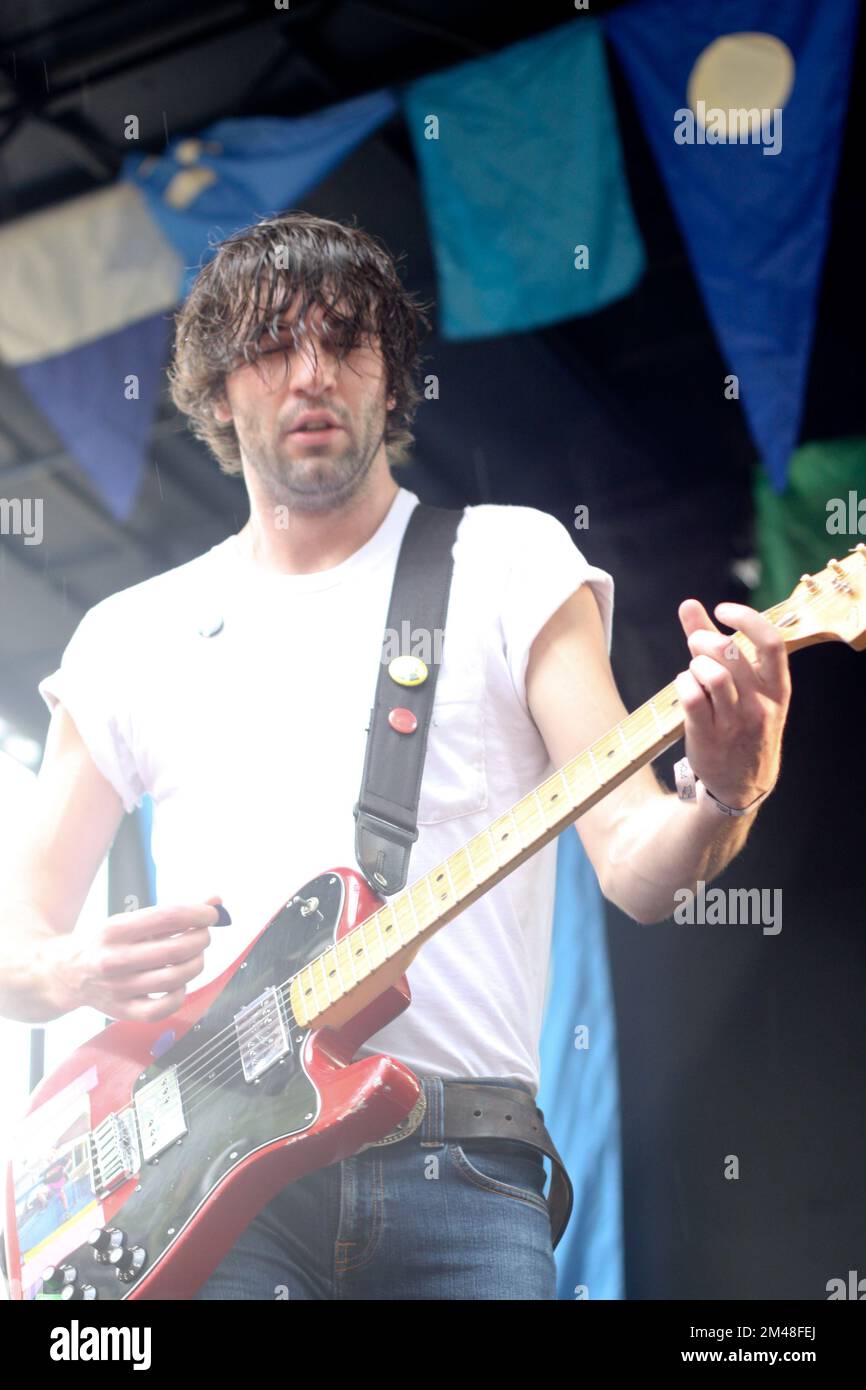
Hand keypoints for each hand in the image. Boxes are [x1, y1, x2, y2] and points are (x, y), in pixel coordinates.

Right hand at [49, 897, 224, 1021]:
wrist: (65, 973)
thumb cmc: (106, 943)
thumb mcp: (131, 921)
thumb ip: (174, 912)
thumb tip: (215, 899)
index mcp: (115, 929)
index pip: (169, 916)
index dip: (199, 914)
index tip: (211, 914)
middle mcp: (115, 959)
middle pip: (176, 949)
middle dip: (201, 939)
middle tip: (203, 935)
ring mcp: (118, 988)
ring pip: (175, 977)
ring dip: (196, 963)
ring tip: (194, 956)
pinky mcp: (122, 1011)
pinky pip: (163, 1008)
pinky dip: (180, 994)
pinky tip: (179, 983)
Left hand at [674, 599, 790, 808]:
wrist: (743, 782)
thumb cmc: (743, 722)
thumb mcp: (746, 687)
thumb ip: (717, 643)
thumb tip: (688, 604)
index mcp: (777, 688)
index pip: (771, 642)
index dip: (745, 618)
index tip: (722, 610)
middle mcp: (760, 704)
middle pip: (729, 653)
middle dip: (703, 639)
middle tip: (696, 643)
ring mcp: (735, 722)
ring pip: (711, 675)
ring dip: (694, 664)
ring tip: (694, 671)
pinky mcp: (709, 736)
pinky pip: (691, 697)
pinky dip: (682, 683)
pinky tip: (685, 686)